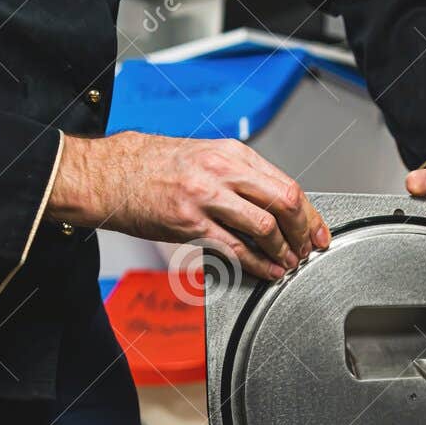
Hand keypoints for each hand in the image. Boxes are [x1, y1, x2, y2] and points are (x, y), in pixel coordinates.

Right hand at [49, 131, 329, 280]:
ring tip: (289, 263)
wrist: (106, 172)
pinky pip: (236, 248)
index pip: (286, 184)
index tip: (319, 231)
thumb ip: (240, 176)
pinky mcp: (189, 223)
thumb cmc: (151, 165)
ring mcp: (206, 197)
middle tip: (310, 249)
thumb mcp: (203, 156)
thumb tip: (274, 206)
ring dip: (284, 251)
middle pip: (284, 203)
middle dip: (304, 232)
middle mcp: (222, 171)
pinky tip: (267, 271)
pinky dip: (258, 263)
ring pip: (265, 227)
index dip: (310, 214)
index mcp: (231, 153)